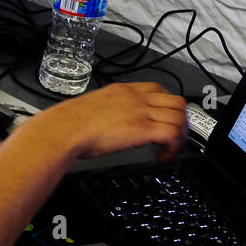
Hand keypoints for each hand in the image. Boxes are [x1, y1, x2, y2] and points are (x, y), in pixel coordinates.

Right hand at [42, 82, 188, 162]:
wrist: (65, 128)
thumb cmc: (71, 122)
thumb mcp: (95, 106)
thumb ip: (110, 109)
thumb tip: (112, 122)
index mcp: (124, 90)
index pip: (158, 89)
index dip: (166, 106)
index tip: (164, 119)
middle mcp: (136, 98)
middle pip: (177, 102)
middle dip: (181, 121)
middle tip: (174, 137)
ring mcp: (141, 112)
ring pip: (179, 118)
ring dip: (180, 137)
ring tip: (170, 150)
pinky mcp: (142, 129)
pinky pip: (172, 134)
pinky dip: (173, 148)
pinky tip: (163, 156)